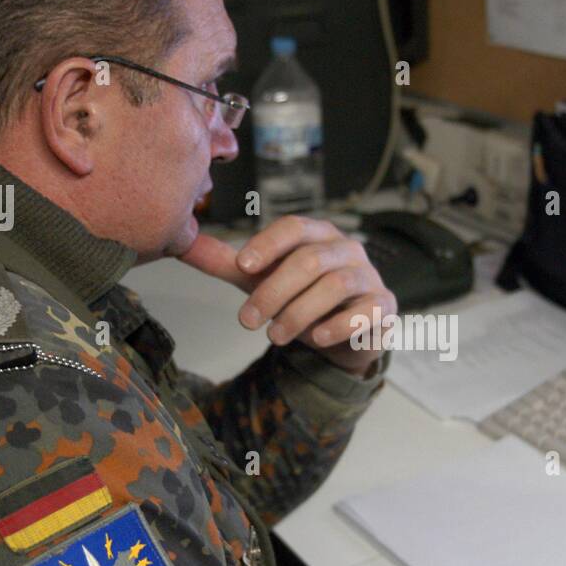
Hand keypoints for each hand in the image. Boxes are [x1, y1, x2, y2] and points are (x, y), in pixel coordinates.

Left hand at [180, 216, 396, 376]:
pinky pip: (366, 311)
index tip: (241, 264)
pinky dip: (339, 325)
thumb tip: (181, 242)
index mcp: (318, 235)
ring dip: (299, 313)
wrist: (343, 333)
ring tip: (274, 336)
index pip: (295, 227)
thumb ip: (226, 262)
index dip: (268, 243)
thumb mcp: (261, 279)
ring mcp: (369, 277)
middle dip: (274, 291)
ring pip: (335, 286)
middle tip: (248, 321)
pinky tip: (316, 338)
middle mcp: (347, 250)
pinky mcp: (383, 306)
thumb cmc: (301, 296)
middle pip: (310, 261)